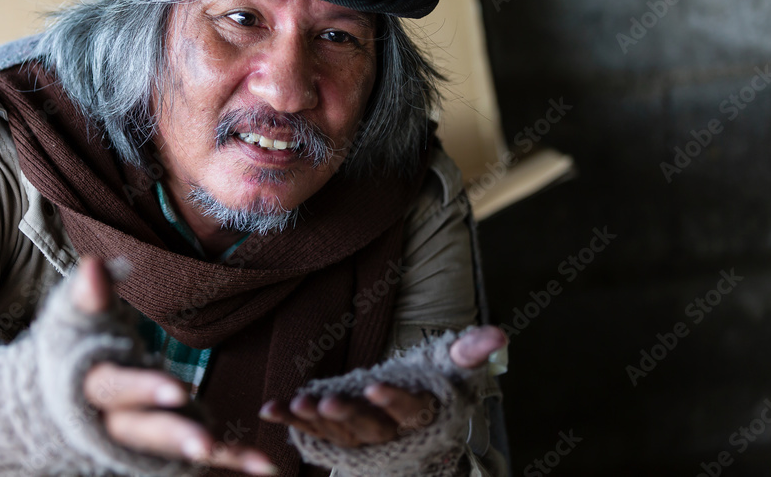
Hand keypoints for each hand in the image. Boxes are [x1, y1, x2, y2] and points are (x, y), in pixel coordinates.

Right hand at [73, 256, 277, 474]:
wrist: (54, 404)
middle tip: (205, 444)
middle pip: (141, 430)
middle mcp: (114, 420)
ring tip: (247, 460)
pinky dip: (234, 459)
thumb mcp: (75, 321)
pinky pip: (202, 456)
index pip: (113, 387)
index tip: (179, 390)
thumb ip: (88, 297)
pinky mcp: (166, 448)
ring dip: (205, 453)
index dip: (143, 390)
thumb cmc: (74, 349)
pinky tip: (266, 465)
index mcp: (91, 385)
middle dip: (174, 435)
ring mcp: (141, 440)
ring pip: (171, 450)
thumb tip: (94, 265)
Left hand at [258, 325, 506, 447]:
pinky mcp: (334, 433)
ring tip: (299, 404)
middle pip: (369, 427)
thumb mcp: (454, 370)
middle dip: (349, 415)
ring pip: (339, 432)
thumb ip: (472, 352)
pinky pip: (312, 430)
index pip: (409, 410)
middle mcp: (388, 431)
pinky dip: (291, 420)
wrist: (414, 428)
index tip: (375, 385)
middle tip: (329, 401)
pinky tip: (268, 408)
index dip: (393, 401)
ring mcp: (360, 436)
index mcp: (419, 415)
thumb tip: (501, 334)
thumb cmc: (435, 388)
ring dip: (316, 419)